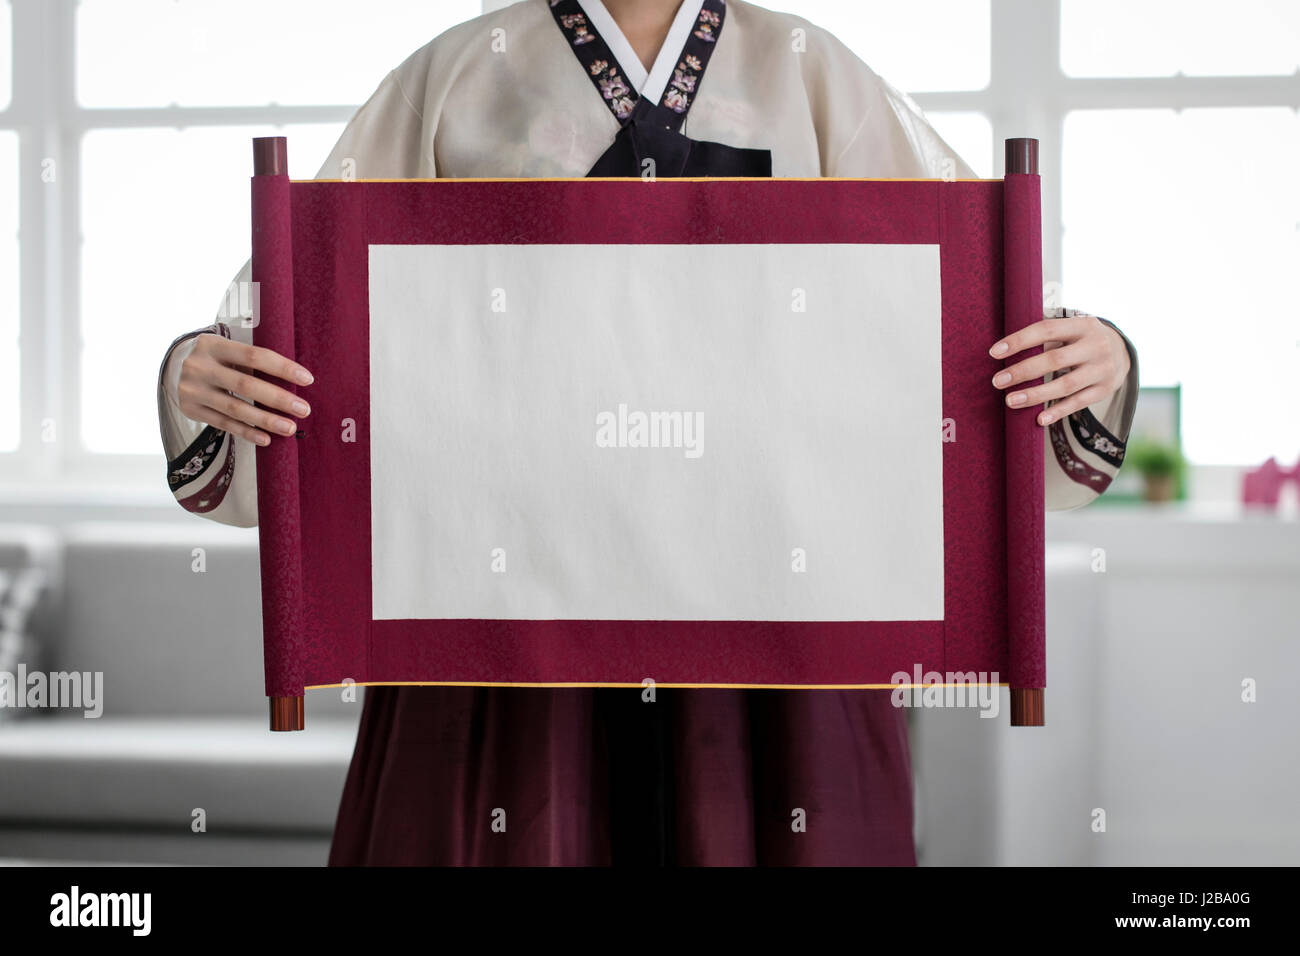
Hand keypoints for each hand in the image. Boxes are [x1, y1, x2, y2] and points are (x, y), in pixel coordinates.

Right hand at [176, 333, 313, 445]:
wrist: (174, 366)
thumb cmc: (215, 357)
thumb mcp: (228, 349)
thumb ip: (252, 361)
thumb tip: (294, 380)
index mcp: (213, 345)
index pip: (254, 356)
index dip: (282, 368)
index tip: (307, 379)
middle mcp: (200, 366)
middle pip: (245, 385)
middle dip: (278, 399)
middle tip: (304, 409)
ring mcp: (193, 390)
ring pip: (235, 408)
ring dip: (266, 420)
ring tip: (290, 428)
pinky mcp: (191, 410)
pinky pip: (223, 424)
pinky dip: (247, 432)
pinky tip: (266, 439)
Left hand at [988, 314, 1130, 425]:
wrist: (1122, 351)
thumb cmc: (1081, 339)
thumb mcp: (1070, 329)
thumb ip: (1046, 336)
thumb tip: (1005, 349)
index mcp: (1083, 325)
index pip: (1047, 329)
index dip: (1019, 341)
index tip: (994, 352)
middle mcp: (1096, 346)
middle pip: (1055, 360)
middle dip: (1023, 371)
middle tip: (997, 381)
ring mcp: (1102, 369)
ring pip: (1065, 385)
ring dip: (1035, 395)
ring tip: (1010, 401)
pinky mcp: (1104, 390)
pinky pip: (1077, 403)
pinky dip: (1057, 412)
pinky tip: (1038, 419)